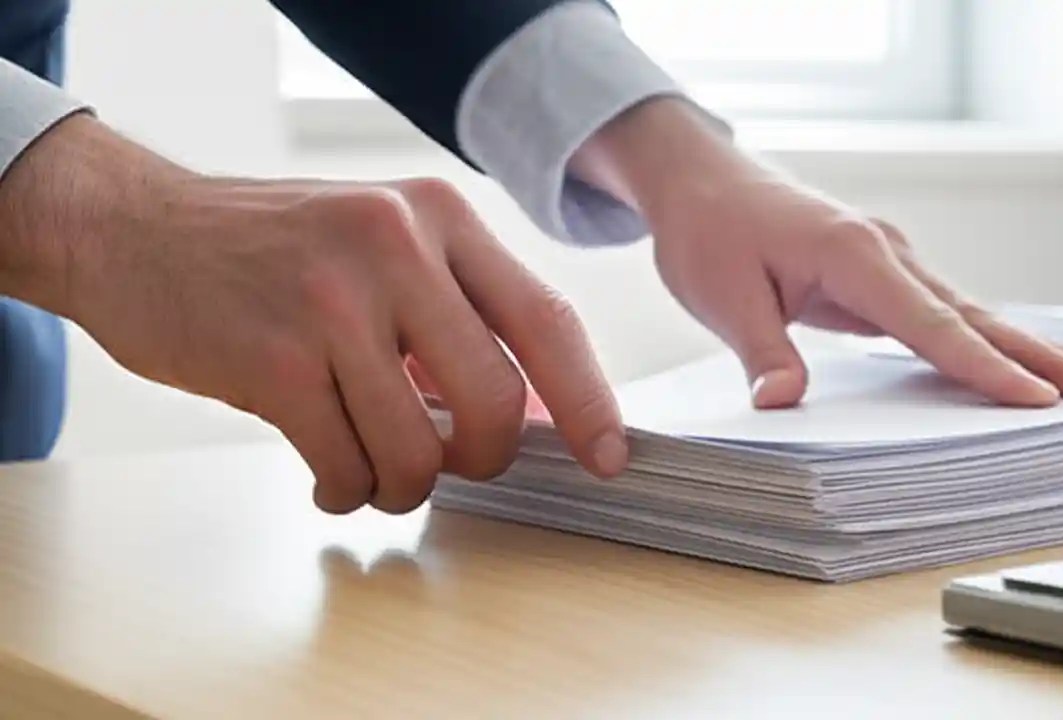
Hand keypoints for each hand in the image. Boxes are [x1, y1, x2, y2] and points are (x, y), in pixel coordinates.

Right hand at [0, 116, 625, 512]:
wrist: (135, 230)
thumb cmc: (274, 251)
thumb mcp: (382, 245)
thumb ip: (458, 314)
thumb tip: (533, 414)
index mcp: (439, 217)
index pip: (547, 319)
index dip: (587, 401)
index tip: (606, 457)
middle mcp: (395, 246)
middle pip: (494, 402)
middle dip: (479, 458)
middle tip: (445, 459)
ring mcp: (332, 300)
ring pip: (417, 451)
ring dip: (400, 482)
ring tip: (364, 458)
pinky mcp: (273, 359)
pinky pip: (348, 468)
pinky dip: (345, 487)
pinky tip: (325, 467)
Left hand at [571, 99, 1062, 408]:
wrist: (701, 179)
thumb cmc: (709, 231)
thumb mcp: (722, 296)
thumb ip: (762, 351)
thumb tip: (784, 405)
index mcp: (853, 253)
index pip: (931, 322)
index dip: (983, 365)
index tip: (1037, 398)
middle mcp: (884, 250)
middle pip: (970, 312)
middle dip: (1034, 353)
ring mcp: (886, 257)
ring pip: (963, 310)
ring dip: (1019, 345)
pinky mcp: (877, 270)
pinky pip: (937, 311)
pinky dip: (978, 337)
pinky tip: (1006, 360)